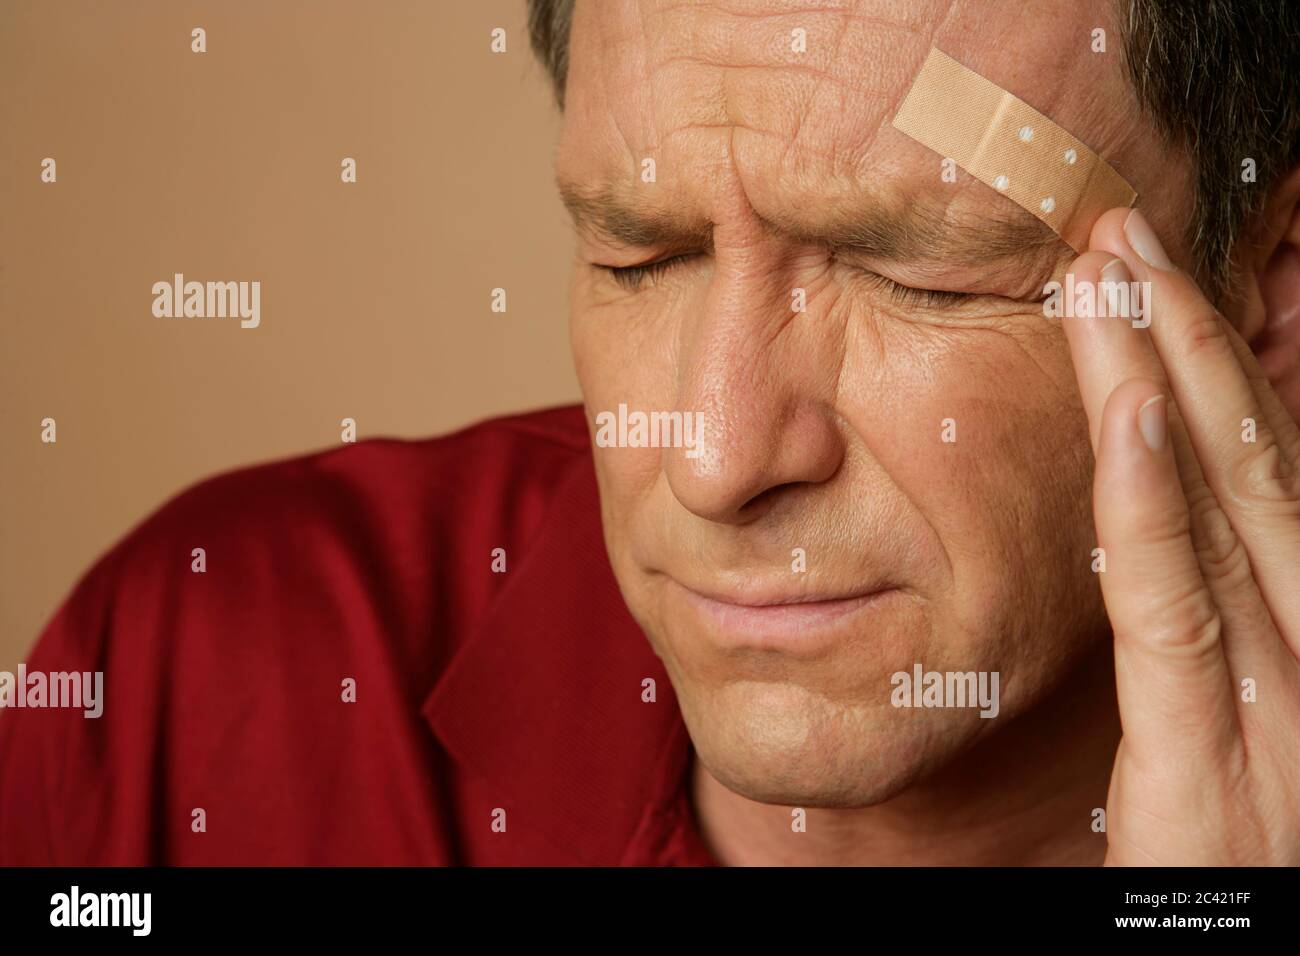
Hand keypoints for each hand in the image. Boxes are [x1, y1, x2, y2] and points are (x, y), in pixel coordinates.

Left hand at [1061, 207, 1299, 865]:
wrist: (1246, 950)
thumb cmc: (1238, 863)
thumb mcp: (1228, 724)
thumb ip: (1200, 628)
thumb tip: (1162, 535)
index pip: (1254, 475)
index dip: (1208, 368)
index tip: (1146, 285)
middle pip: (1244, 454)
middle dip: (1186, 332)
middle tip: (1123, 232)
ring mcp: (1281, 690)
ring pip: (1218, 497)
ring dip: (1163, 371)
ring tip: (1112, 272)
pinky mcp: (1210, 747)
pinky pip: (1173, 600)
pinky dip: (1149, 497)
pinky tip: (1127, 410)